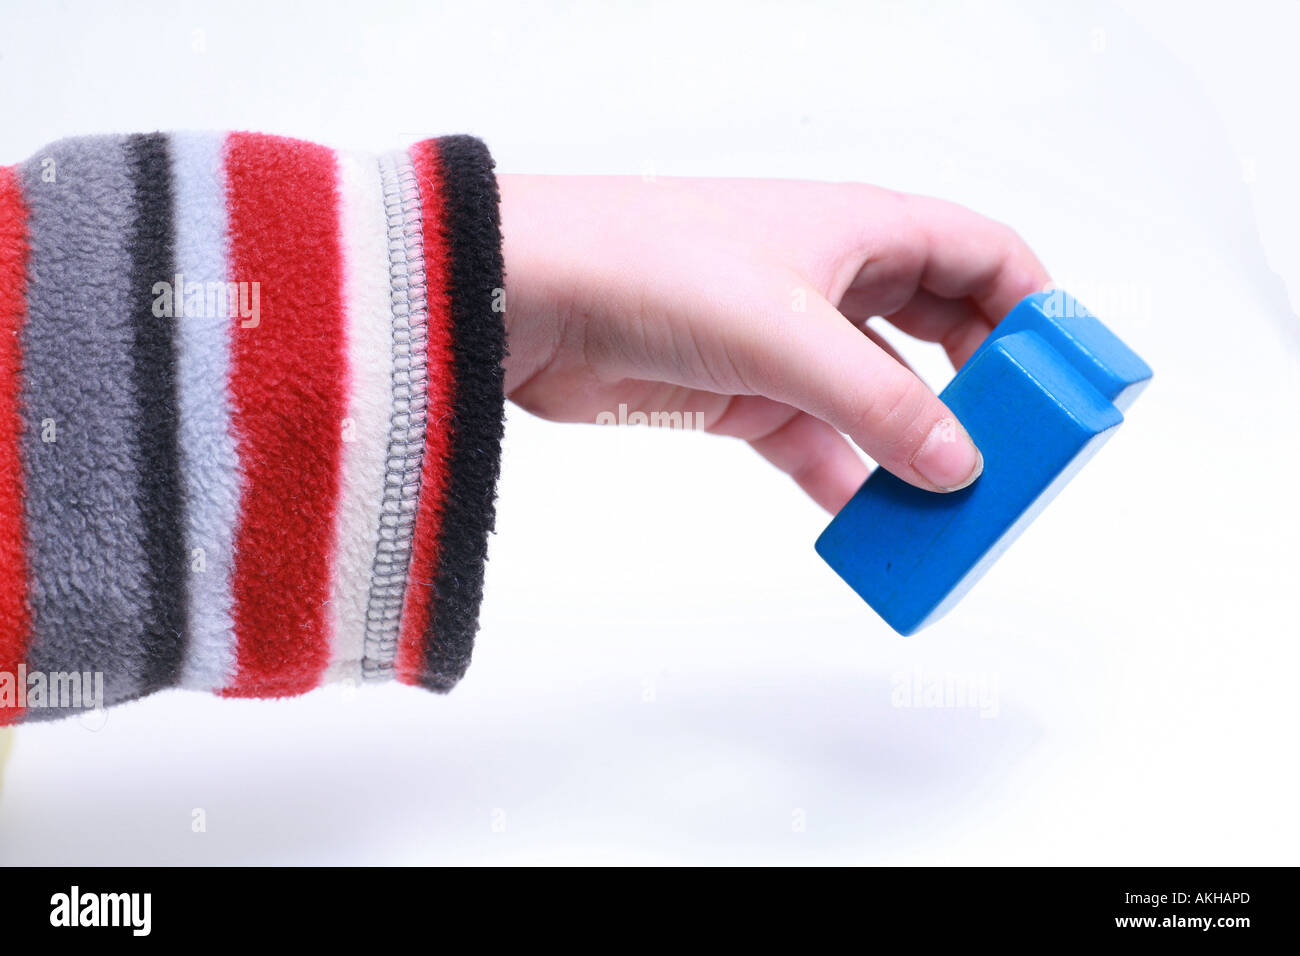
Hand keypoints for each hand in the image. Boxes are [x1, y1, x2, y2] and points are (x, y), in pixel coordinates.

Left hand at [497, 174, 1049, 511]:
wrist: (526, 300)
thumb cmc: (646, 265)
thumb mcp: (788, 334)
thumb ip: (883, 403)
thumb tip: (959, 461)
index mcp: (858, 229)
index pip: (980, 256)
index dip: (1033, 309)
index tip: (1065, 377)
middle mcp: (830, 280)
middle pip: (940, 333)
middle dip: (983, 392)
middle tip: (1014, 454)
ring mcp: (785, 341)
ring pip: (879, 398)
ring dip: (914, 450)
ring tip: (950, 508)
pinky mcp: (740, 395)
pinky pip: (817, 443)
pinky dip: (847, 480)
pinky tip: (870, 521)